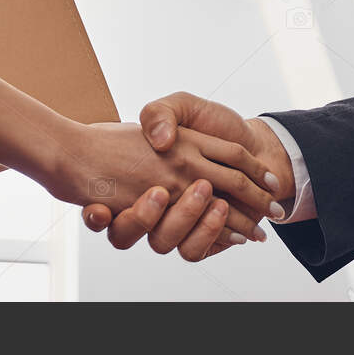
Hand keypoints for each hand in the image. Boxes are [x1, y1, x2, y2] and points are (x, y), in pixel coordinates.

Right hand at [82, 92, 293, 257]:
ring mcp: (180, 219)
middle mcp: (158, 201)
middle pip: (134, 229)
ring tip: (214, 199)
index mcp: (143, 175)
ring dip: (185, 221)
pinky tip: (224, 214)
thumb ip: (160, 113)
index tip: (101, 208)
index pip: (106, 206)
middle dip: (145, 217)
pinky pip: (195, 249)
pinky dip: (209, 235)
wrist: (256, 141)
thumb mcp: (181, 105)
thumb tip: (160, 142)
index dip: (96, 215)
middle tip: (166, 192)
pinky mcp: (203, 236)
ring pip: (167, 240)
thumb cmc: (215, 122)